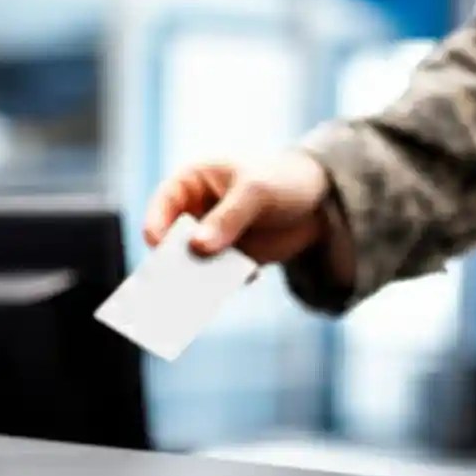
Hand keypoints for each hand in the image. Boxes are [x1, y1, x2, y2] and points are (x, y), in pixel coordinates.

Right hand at [143, 152, 348, 276]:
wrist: (319, 203)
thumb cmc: (282, 180)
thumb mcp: (257, 191)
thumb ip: (228, 218)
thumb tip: (198, 248)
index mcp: (191, 183)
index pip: (162, 205)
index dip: (156, 226)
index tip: (159, 247)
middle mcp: (194, 212)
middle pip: (171, 240)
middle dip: (173, 260)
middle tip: (172, 281)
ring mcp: (210, 238)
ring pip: (192, 263)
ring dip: (196, 278)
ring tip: (199, 294)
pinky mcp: (228, 260)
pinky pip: (216, 278)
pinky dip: (221, 285)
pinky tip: (239, 283)